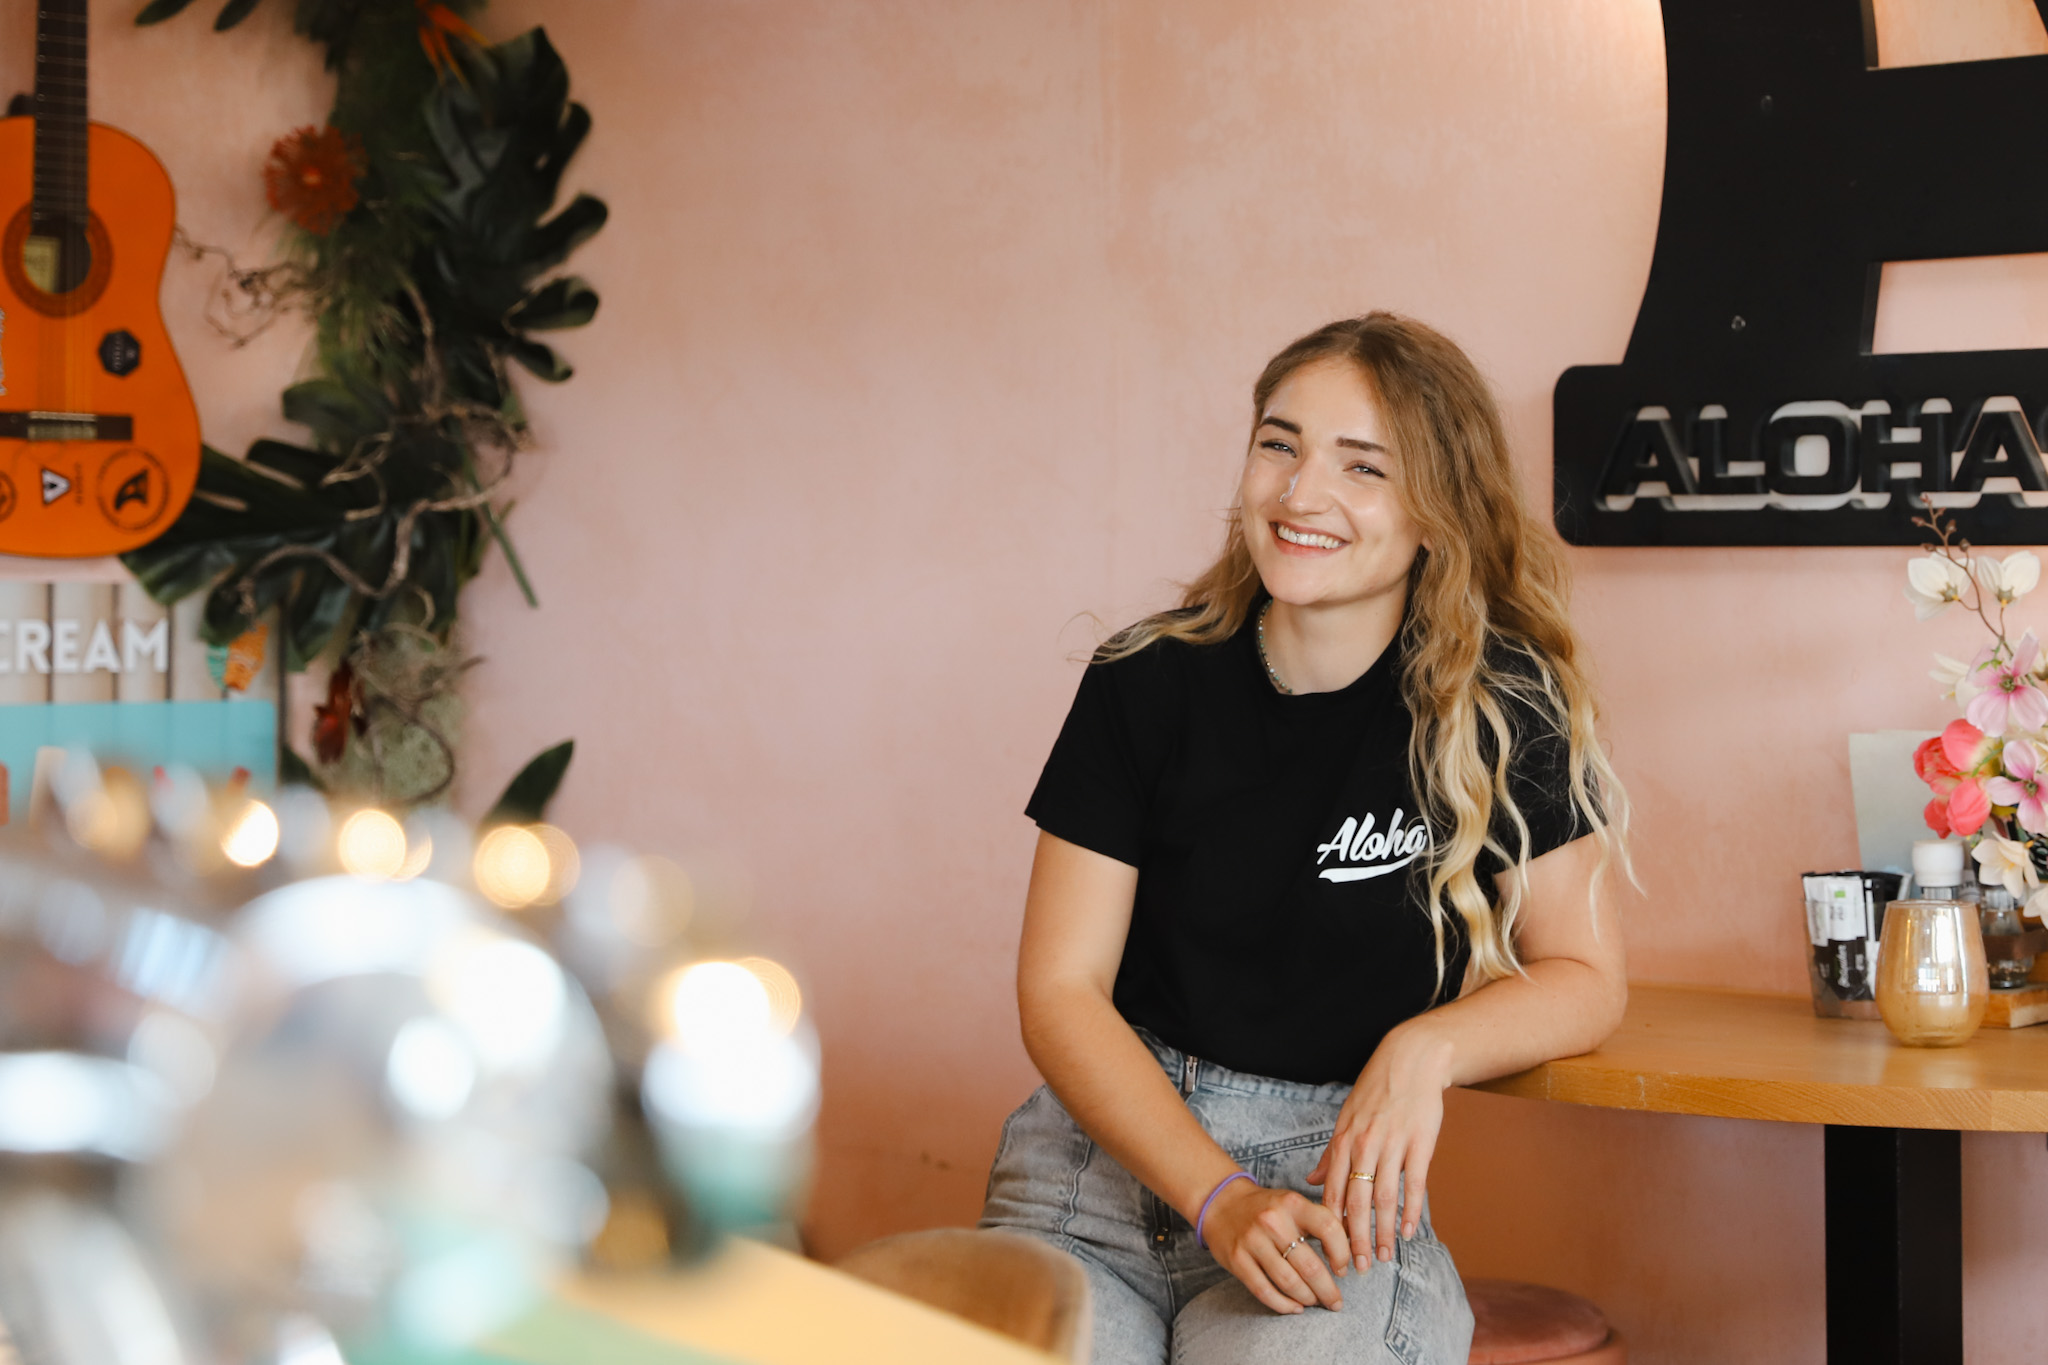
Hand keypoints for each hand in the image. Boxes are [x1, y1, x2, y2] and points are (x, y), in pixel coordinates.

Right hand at [1199, 1176, 1349, 1313]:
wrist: (1221, 1202)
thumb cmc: (1266, 1208)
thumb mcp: (1293, 1203)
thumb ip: (1321, 1220)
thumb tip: (1354, 1243)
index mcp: (1292, 1203)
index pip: (1328, 1227)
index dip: (1342, 1253)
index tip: (1343, 1269)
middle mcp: (1272, 1220)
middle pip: (1309, 1265)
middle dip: (1327, 1290)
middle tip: (1336, 1302)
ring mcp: (1252, 1241)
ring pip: (1288, 1281)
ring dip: (1307, 1298)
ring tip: (1314, 1302)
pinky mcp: (1236, 1259)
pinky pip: (1264, 1290)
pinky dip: (1283, 1305)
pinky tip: (1294, 1308)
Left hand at [1307, 1024, 1452, 1269]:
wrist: (1411, 1060)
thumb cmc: (1376, 1091)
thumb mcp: (1347, 1118)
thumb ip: (1331, 1153)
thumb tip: (1312, 1180)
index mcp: (1344, 1140)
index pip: (1332, 1191)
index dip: (1330, 1225)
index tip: (1330, 1252)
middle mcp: (1364, 1144)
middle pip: (1356, 1201)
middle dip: (1355, 1238)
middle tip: (1357, 1268)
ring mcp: (1393, 1144)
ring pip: (1384, 1197)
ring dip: (1383, 1232)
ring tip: (1384, 1257)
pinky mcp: (1420, 1143)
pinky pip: (1414, 1184)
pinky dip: (1411, 1211)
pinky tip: (1409, 1231)